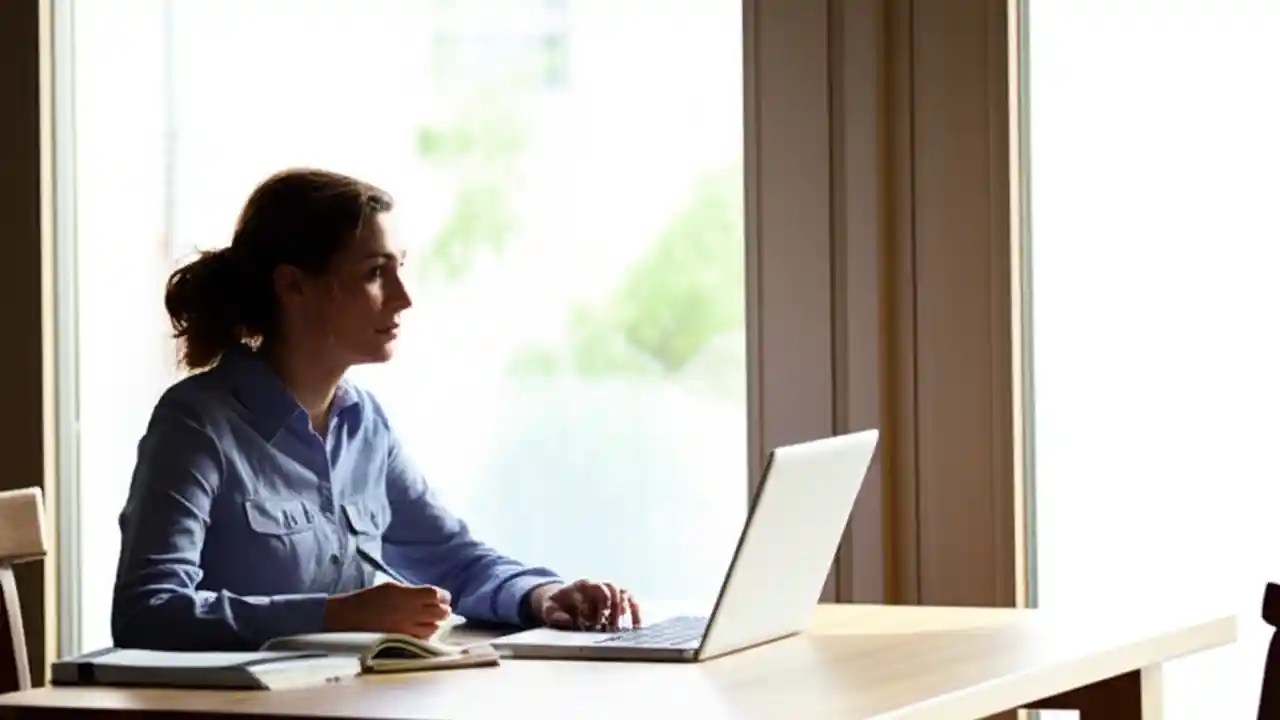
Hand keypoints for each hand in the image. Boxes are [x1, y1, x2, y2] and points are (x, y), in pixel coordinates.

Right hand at [324, 583, 451, 636]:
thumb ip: (411, 592)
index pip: (436, 595)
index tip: (443, 596)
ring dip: (435, 623)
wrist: (348, 618)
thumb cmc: (368, 599)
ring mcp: (406, 629)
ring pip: (434, 628)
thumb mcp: (391, 587)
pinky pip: (422, 639)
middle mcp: (409, 613)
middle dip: (443, 610)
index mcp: (407, 596)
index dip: (443, 596)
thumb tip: (429, 596)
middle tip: (440, 608)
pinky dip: (425, 634)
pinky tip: (420, 630)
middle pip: (440, 613)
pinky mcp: (401, 641)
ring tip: (430, 620)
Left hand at [527, 579, 641, 630]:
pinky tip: (635, 627)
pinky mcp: (615, 601)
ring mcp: (608, 592)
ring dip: (626, 611)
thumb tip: (568, 622)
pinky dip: (635, 612)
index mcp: (582, 585)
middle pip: (613, 589)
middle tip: (612, 627)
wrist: (559, 601)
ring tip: (627, 628)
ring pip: (624, 594)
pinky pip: (630, 602)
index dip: (601, 603)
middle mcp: (598, 585)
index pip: (597, 587)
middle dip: (614, 608)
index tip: (599, 621)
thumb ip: (556, 616)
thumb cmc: (555, 606)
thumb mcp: (549, 610)